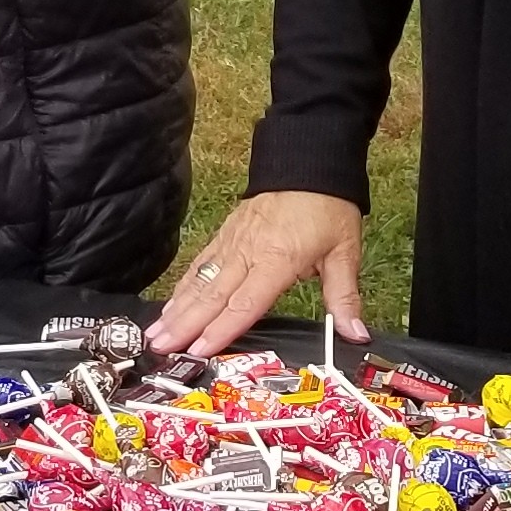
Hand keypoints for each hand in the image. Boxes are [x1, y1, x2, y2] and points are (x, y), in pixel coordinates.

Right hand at [150, 191, 366, 356]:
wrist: (309, 161)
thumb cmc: (328, 206)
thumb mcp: (345, 251)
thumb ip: (345, 297)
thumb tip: (355, 334)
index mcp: (279, 257)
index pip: (246, 301)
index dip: (222, 328)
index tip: (200, 349)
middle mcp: (249, 251)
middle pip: (213, 294)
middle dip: (185, 324)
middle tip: (160, 348)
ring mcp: (233, 241)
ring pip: (200, 280)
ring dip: (177, 308)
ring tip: (155, 333)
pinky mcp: (226, 234)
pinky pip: (201, 264)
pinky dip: (183, 286)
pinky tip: (170, 304)